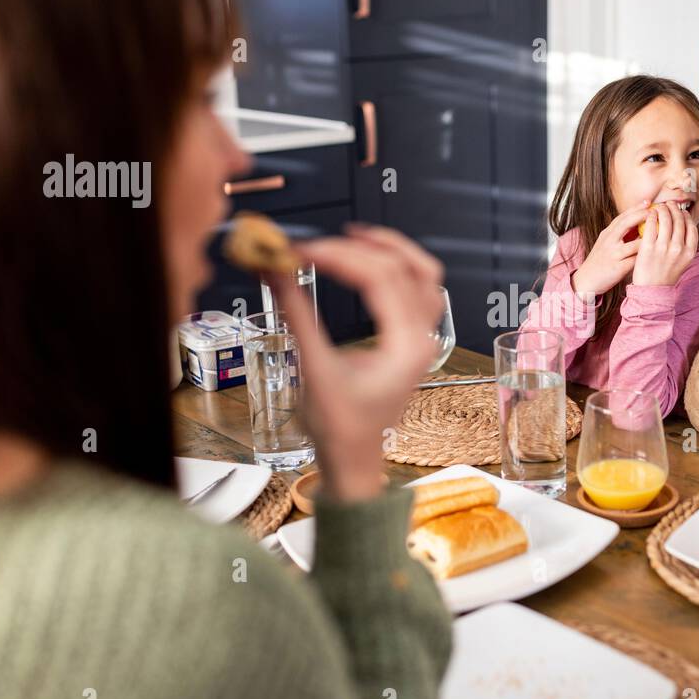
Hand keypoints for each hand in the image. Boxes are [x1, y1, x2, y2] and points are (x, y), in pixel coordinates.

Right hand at [270, 222, 443, 502]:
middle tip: (315, 244)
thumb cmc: (339, 429)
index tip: (301, 250)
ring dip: (392, 250)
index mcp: (406, 348)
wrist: (354, 462)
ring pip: (424, 276)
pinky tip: (371, 260)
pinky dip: (399, 269)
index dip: (338, 257)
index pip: (380, 279)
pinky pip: (420, 291)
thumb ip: (297, 315)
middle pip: (403, 270)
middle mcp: (423, 340)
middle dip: (357, 249)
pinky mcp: (413, 341)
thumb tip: (275, 271)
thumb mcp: (314, 370)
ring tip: (354, 235)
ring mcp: (423, 340)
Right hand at [570, 204, 649, 297]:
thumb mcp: (607, 243)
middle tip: (655, 210)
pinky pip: (634, 261)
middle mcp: (609, 241)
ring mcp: (613, 254)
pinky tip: (656, 253)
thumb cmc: (600, 261)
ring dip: (647, 237)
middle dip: (641, 215)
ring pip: (632, 244)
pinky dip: (644, 256)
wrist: (586, 279)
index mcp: (607, 233)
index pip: (622, 216)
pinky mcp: (617, 268)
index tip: (648, 201)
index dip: (635, 208)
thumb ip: (621, 234)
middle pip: (625, 224)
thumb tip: (640, 224)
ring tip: (661, 231)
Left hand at [631, 199, 697, 286]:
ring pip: (665, 219)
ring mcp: (663, 248)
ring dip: (663, 209)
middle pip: (679, 220)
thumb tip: (685, 225)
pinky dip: (651, 216)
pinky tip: (650, 214)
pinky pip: (651, 225)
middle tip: (669, 204)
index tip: (681, 212)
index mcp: (689, 252)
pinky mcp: (648, 248)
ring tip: (659, 207)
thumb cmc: (666, 275)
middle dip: (674, 208)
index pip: (691, 227)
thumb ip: (685, 245)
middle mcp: (678, 249)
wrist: (651, 291)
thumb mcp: (683, 262)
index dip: (686, 216)